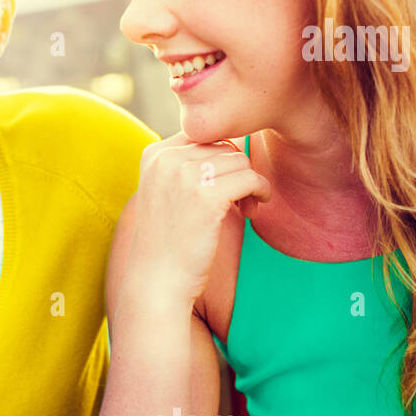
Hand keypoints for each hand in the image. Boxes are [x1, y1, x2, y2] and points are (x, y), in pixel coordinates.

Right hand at [125, 131, 271, 307]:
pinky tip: (254, 210)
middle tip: (239, 199)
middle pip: (224, 145)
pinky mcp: (207, 196)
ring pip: (240, 160)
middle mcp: (166, 158)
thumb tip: (234, 141)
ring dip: (250, 183)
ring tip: (244, 208)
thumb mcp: (165, 191)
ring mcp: (185, 175)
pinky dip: (261, 191)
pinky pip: (251, 177)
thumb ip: (186, 164)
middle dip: (237, 170)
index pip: (204, 135)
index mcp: (154, 154)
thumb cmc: (167, 241)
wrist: (156, 280)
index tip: (224, 184)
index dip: (221, 158)